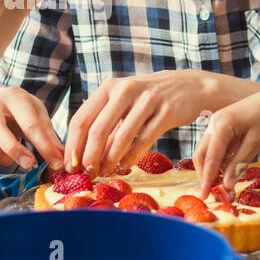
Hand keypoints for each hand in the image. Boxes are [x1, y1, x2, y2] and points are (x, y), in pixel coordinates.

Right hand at [0, 86, 64, 170]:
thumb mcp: (37, 116)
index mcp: (14, 96)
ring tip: (11, 160)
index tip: (56, 163)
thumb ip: (48, 136)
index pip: (30, 123)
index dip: (44, 146)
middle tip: (30, 165)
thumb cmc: (19, 112)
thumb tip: (62, 158)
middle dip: (14, 150)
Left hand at [64, 71, 224, 174]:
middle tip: (86, 173)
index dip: (73, 145)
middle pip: (98, 130)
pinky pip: (144, 140)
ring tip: (106, 173)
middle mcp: (125, 90)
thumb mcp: (123, 101)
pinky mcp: (167, 111)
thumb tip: (81, 155)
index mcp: (109, 87)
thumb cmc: (149, 98)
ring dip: (111, 160)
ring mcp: (147, 100)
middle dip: (89, 157)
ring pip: (122, 137)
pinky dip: (132, 156)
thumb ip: (105, 122)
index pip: (81, 119)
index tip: (70, 165)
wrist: (190, 86)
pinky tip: (126, 165)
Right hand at [194, 87, 259, 192]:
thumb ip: (239, 164)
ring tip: (222, 186)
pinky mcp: (225, 126)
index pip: (209, 158)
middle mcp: (214, 123)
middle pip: (201, 154)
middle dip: (204, 174)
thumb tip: (226, 185)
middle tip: (211, 194)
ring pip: (208, 151)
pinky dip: (220, 160)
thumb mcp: (256, 142)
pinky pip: (217, 146)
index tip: (204, 196)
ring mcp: (218, 123)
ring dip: (212, 168)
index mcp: (220, 125)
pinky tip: (228, 172)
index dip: (206, 179)